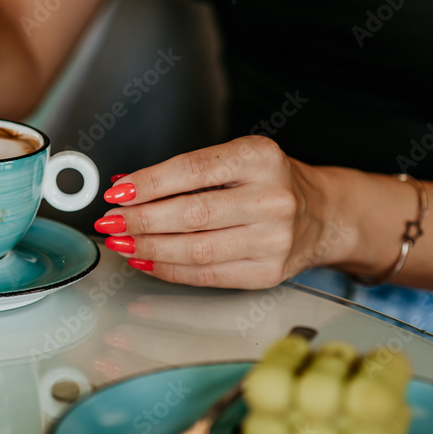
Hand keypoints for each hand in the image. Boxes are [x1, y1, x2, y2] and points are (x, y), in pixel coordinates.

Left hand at [94, 136, 331, 289]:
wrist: (323, 214)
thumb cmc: (269, 181)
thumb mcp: (234, 160)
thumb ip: (182, 172)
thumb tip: (125, 185)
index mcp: (261, 158)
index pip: (192, 171)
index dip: (149, 183)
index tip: (117, 192)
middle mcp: (272, 198)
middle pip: (191, 214)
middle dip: (141, 220)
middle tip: (109, 220)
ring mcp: (273, 239)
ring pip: (195, 250)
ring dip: (148, 247)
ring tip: (120, 241)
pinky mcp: (268, 273)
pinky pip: (206, 275)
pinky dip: (168, 269)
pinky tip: (145, 259)